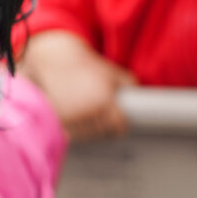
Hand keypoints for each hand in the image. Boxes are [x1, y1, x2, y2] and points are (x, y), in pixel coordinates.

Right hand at [19, 31, 133, 140]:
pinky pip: (74, 134)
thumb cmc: (86, 66)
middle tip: (106, 121)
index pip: (118, 125)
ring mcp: (74, 116)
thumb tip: (138, 95)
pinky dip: (78, 131)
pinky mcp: (60, 119)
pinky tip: (80, 121)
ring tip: (92, 119)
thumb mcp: (111, 71)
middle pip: (104, 132)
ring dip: (93, 131)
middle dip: (107, 128)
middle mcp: (89, 111)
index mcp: (104, 101)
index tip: (120, 126)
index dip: (121, 127)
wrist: (58, 62)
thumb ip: (129, 82)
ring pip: (89, 135)